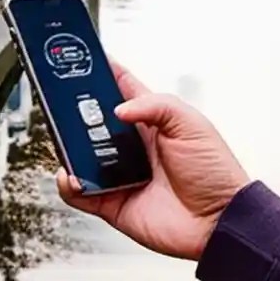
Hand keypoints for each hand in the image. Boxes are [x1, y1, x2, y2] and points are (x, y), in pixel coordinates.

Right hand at [55, 60, 250, 260]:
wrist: (218, 221)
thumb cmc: (215, 173)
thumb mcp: (191, 125)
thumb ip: (156, 106)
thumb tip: (118, 108)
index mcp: (149, 123)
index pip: (120, 89)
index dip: (101, 72)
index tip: (81, 59)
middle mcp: (130, 147)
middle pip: (90, 122)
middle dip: (73, 111)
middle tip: (61, 103)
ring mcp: (118, 174)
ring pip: (78, 155)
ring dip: (67, 148)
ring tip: (66, 142)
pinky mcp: (109, 201)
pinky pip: (78, 193)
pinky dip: (68, 185)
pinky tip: (72, 176)